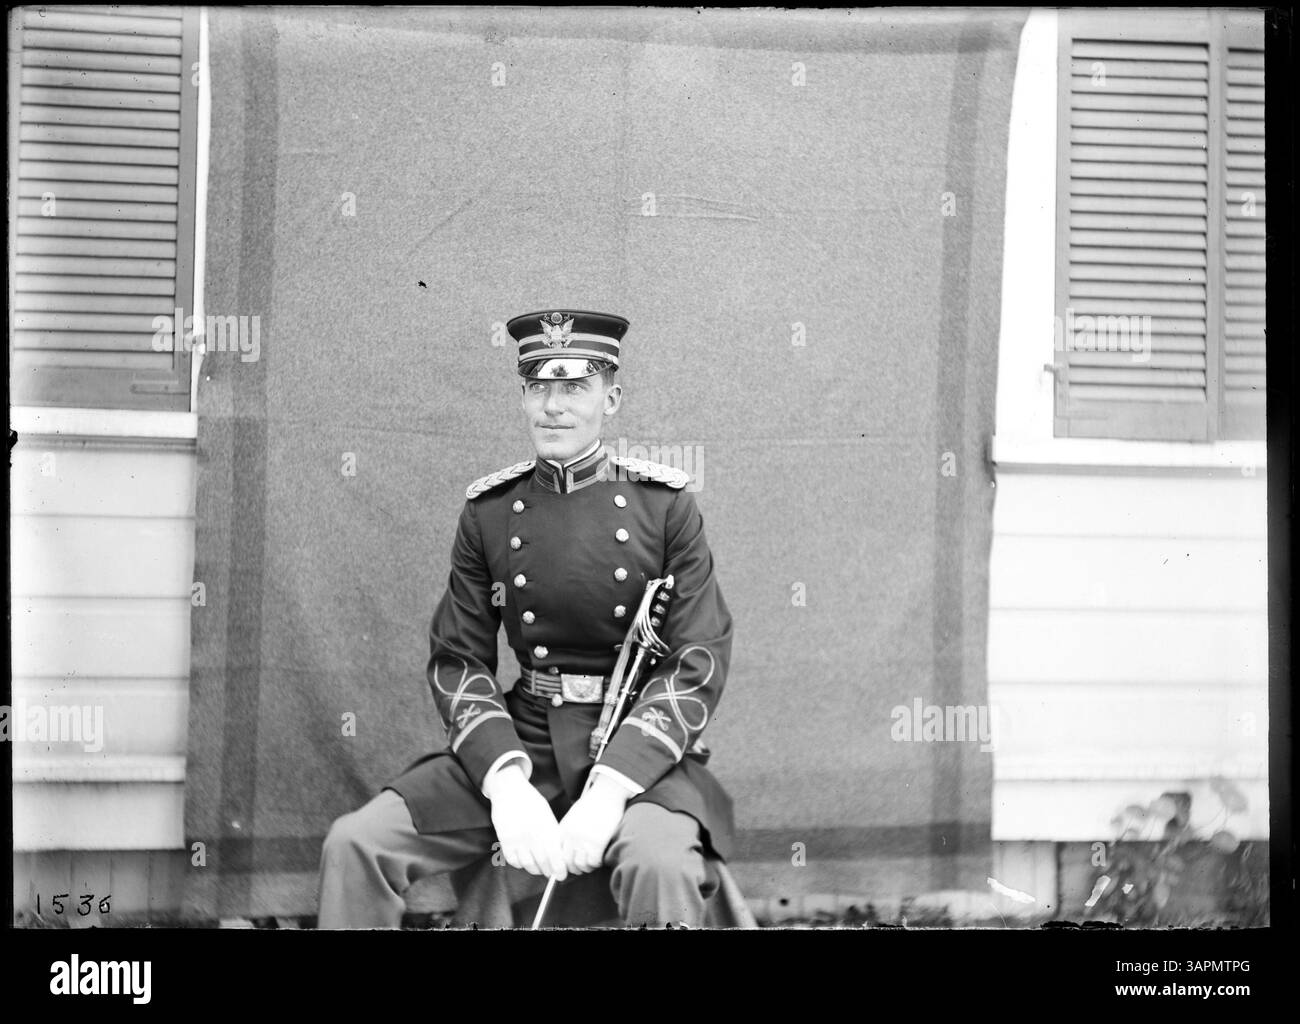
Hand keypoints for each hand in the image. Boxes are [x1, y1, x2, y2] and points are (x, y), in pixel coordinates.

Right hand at [483, 765, 566, 880]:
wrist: (509, 790)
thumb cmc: (531, 802)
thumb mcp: (546, 814)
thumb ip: (553, 833)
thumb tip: (560, 855)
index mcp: (544, 825)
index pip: (554, 853)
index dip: (558, 868)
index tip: (561, 875)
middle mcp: (531, 833)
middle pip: (542, 861)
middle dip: (549, 872)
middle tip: (552, 874)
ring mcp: (517, 837)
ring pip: (527, 864)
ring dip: (535, 870)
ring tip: (539, 868)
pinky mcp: (504, 839)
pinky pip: (512, 860)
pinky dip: (520, 864)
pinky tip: (525, 860)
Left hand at [558, 776, 629, 874]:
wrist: (607, 793)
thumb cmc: (592, 805)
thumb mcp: (573, 817)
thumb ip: (568, 833)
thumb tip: (568, 852)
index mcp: (563, 830)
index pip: (557, 855)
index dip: (563, 864)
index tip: (569, 866)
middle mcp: (571, 836)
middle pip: (567, 863)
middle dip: (575, 868)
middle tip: (582, 868)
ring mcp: (584, 840)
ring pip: (580, 865)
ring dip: (587, 868)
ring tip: (592, 864)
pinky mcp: (598, 842)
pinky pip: (594, 862)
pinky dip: (597, 864)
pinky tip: (600, 859)